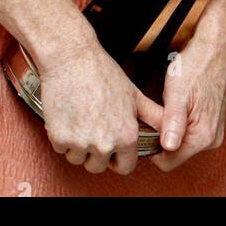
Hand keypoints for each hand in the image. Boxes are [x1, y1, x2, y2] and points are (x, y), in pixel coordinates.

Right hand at [39, 40, 163, 176]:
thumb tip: (166, 127)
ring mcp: (81, 143)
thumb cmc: (101, 72)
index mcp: (126, 136)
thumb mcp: (133, 94)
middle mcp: (104, 144)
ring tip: (80, 118)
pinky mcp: (59, 138)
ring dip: (76, 144)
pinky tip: (68, 115)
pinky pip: (60, 148)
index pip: (125, 167)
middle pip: (98, 166)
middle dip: (95, 152)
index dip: (118, 158)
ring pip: (77, 158)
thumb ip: (152, 115)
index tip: (112, 148)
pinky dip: (61, 136)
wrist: (71, 59)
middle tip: (92, 127)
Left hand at [150, 0, 225, 172]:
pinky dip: (179, 122)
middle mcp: (211, 139)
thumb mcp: (178, 91)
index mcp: (203, 136)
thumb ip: (173, 122)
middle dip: (161, 137)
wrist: (216, 46)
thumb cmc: (197, 64)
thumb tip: (167, 147)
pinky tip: (176, 104)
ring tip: (166, 104)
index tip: (144, 129)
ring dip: (170, 128)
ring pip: (181, 142)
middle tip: (155, 111)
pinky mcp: (211, 122)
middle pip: (175, 153)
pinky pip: (189, 131)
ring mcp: (213, 131)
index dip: (152, 149)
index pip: (169, 162)